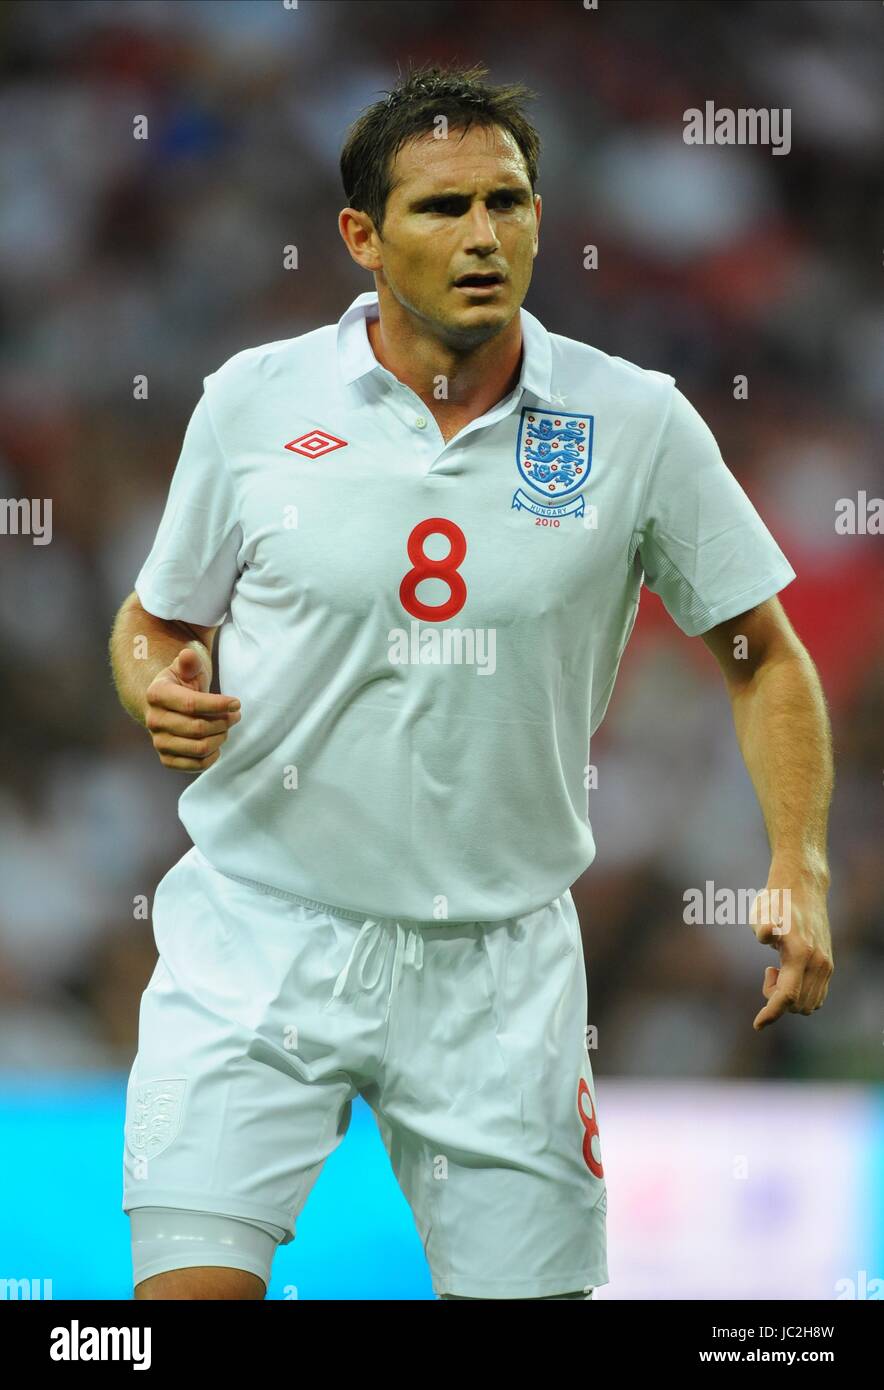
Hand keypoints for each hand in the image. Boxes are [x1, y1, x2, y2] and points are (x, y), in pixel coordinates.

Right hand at [144, 646, 240, 773]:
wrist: (167, 707)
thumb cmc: (182, 684)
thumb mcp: (186, 669)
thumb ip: (189, 662)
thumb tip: (188, 655)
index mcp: (156, 694)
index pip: (191, 704)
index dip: (218, 705)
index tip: (237, 703)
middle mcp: (153, 720)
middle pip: (198, 728)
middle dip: (223, 722)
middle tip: (235, 715)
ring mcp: (159, 742)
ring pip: (199, 747)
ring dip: (220, 738)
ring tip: (226, 727)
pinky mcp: (167, 759)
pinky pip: (195, 765)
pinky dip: (212, 757)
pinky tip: (217, 744)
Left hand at [749, 875, 832, 1030]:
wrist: (802, 889)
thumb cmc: (774, 902)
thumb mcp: (760, 911)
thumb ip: (762, 927)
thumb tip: (765, 933)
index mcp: (799, 954)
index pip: (787, 996)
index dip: (771, 1013)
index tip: (757, 1024)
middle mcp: (817, 963)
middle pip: (796, 1006)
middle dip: (777, 1000)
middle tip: (769, 972)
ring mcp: (826, 965)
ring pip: (809, 1006)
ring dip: (790, 998)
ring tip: (778, 970)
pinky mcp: (828, 966)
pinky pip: (817, 998)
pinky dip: (801, 995)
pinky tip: (789, 973)